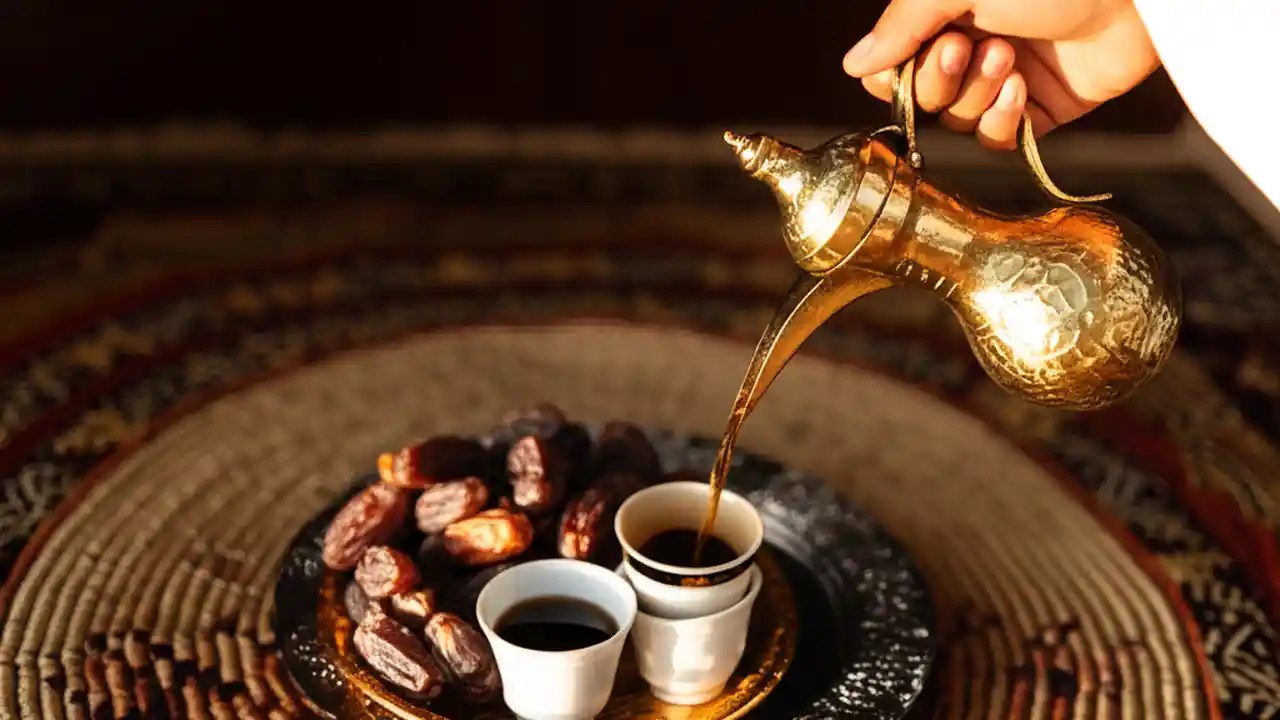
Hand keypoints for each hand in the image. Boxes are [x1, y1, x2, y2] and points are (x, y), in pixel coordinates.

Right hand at [842, 0, 1158, 148]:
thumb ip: (903, 24)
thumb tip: (853, 64)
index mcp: (947, 11)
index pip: (892, 65)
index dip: (897, 72)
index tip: (918, 52)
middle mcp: (973, 43)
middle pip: (923, 97)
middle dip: (940, 78)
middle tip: (969, 46)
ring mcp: (1008, 77)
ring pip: (959, 120)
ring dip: (976, 95)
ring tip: (1010, 59)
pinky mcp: (1045, 108)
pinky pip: (998, 140)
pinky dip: (1000, 124)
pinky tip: (1020, 93)